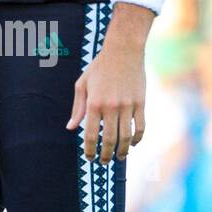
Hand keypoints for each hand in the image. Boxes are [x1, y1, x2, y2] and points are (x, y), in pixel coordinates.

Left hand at [66, 19, 147, 163]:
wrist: (123, 50)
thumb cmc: (99, 67)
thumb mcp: (82, 84)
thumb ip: (77, 108)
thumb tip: (70, 128)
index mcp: (93, 103)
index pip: (90, 135)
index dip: (89, 150)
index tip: (89, 158)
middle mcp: (110, 107)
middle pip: (109, 140)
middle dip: (106, 155)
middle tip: (104, 162)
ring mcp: (127, 105)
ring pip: (126, 137)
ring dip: (122, 151)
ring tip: (118, 157)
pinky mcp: (140, 103)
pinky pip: (140, 127)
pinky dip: (137, 139)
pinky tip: (132, 144)